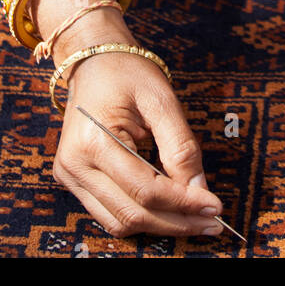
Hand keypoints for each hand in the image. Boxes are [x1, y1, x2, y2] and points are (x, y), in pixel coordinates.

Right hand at [51, 13, 223, 238]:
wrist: (92, 59)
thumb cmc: (127, 72)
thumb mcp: (161, 98)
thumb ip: (181, 146)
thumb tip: (200, 191)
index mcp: (94, 139)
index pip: (145, 189)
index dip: (183, 203)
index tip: (215, 207)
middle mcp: (74, 164)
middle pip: (132, 213)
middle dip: (176, 222)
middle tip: (212, 223)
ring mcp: (69, 175)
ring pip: (119, 222)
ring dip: (160, 226)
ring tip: (194, 221)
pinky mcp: (72, 180)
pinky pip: (109, 213)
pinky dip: (141, 217)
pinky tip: (168, 212)